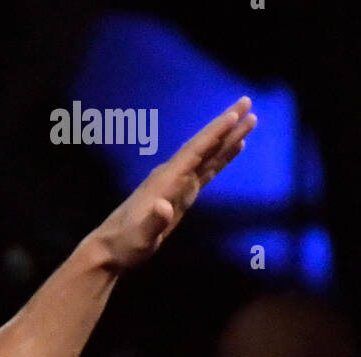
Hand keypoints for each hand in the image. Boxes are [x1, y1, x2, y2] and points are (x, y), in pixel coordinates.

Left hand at [92, 97, 255, 271]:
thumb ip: (153, 222)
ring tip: (249, 120)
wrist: (111, 249)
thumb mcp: (140, 236)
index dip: (214, 134)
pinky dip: (219, 158)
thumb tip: (165, 206)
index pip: (195, 151)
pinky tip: (232, 149)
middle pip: (203, 145)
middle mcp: (172, 176)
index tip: (234, 115)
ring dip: (227, 138)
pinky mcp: (180, 194)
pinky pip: (204, 170)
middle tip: (247, 102)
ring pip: (207, 155)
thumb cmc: (125, 244)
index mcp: (165, 181)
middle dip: (225, 125)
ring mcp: (176, 184)